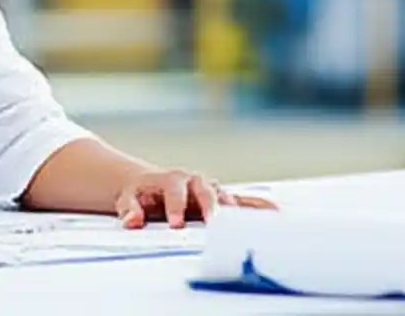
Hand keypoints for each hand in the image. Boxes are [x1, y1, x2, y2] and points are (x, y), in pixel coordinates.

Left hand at [115, 168, 276, 229]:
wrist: (147, 184)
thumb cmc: (139, 193)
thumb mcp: (127, 199)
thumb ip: (130, 210)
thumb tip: (132, 222)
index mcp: (171, 179)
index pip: (174, 191)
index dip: (175, 207)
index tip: (176, 224)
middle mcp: (194, 181)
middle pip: (205, 192)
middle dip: (211, 207)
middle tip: (214, 223)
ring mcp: (210, 190)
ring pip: (227, 198)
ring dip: (239, 209)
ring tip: (257, 220)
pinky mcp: (222, 200)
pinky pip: (243, 203)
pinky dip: (258, 207)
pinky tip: (277, 214)